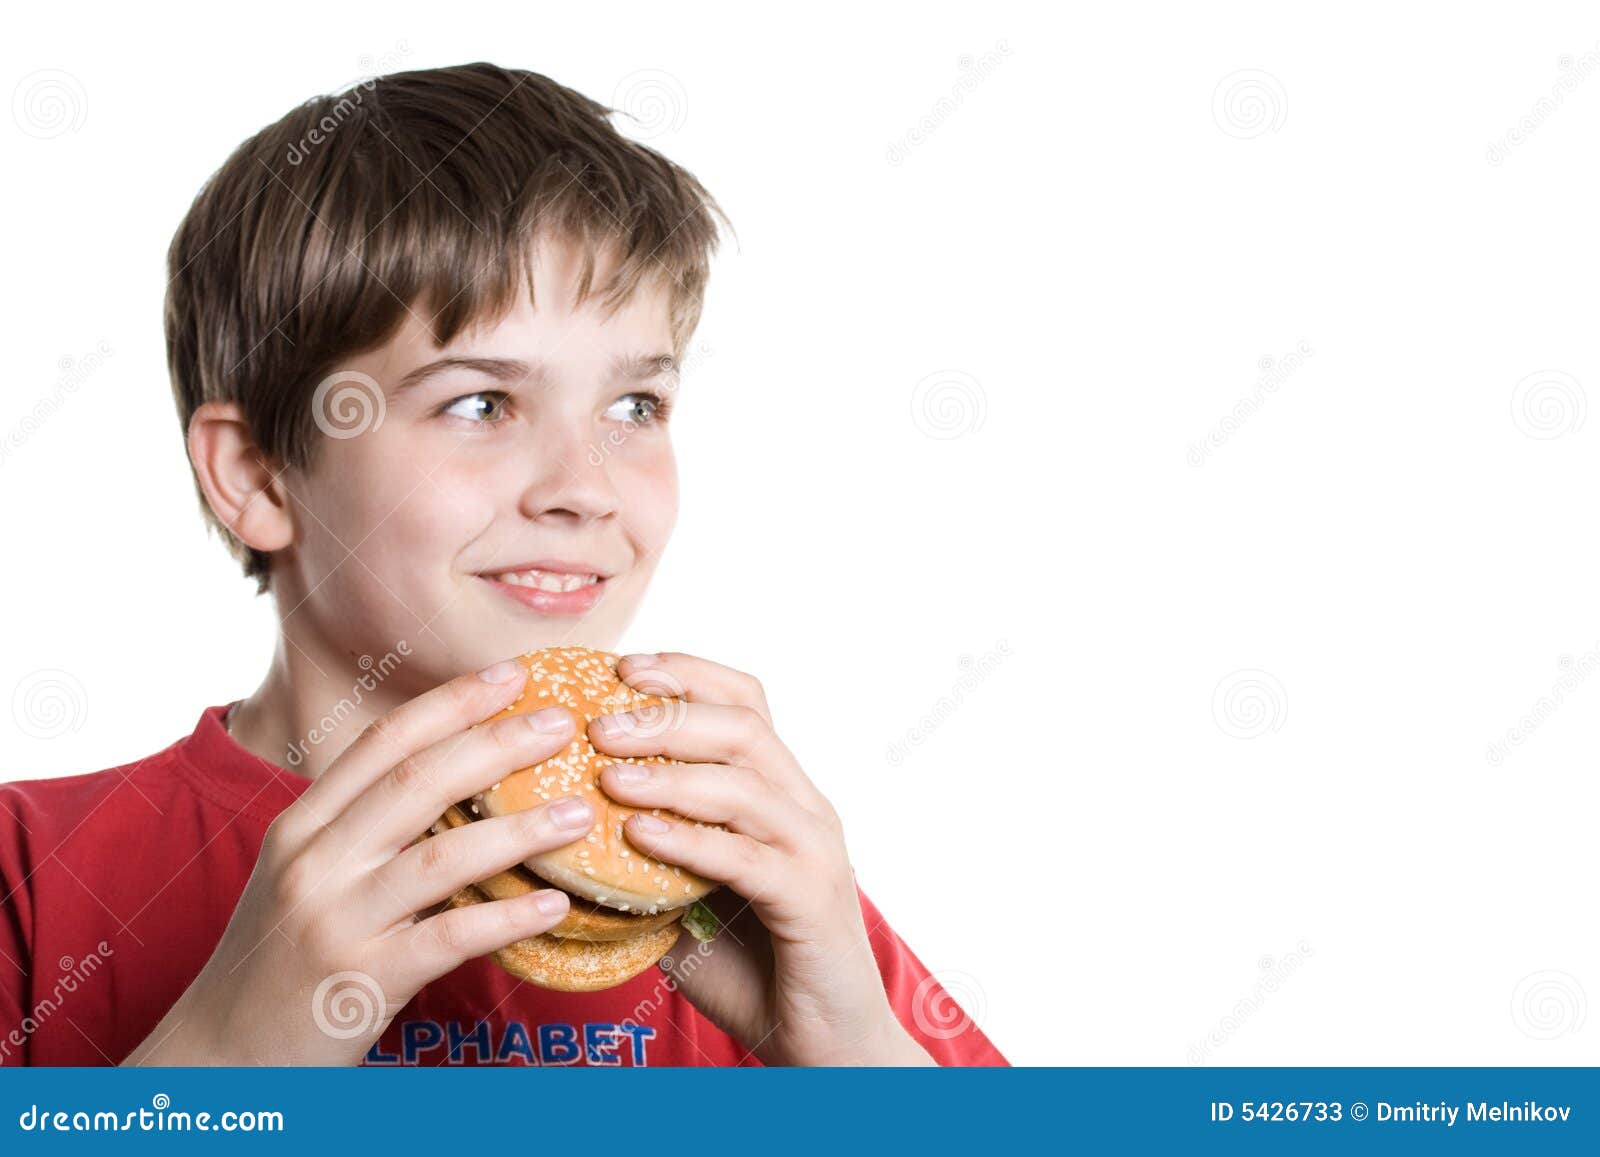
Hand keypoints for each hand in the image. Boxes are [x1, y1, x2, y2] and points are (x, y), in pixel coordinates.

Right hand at [122, 660, 594, 1065]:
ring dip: (518, 831)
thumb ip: (366, 826)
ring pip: (440, 858)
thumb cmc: (283, 957)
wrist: (223, 1055)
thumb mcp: (307, 875)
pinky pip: (448, 939)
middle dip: (496, 744)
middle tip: (561, 724)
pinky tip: (554, 904)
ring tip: (578, 814)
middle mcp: (314, 863)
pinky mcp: (360, 981)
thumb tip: (462, 775)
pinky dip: (506, 919)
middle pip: (416, 783)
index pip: (381, 743)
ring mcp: (335, 921)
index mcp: (302, 826)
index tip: (511, 675)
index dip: (450, 702)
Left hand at [590, 652, 932, 1065]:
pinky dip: (691, 839)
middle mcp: (805, 809)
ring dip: (670, 772)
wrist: (826, 1045)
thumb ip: (642, 863)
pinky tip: (639, 833)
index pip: (745, 702)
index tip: (622, 668)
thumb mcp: (687, 902)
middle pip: (745, 726)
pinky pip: (747, 857)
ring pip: (747, 784)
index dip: (687, 674)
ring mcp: (815, 852)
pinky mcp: (811, 901)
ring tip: (607, 773)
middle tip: (598, 721)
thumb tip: (555, 838)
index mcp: (781, 794)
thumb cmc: (754, 970)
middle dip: (668, 714)